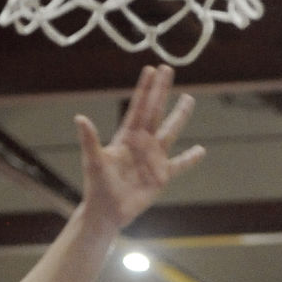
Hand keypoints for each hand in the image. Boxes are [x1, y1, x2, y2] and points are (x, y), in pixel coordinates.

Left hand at [75, 65, 204, 233]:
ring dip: (179, 116)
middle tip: (168, 69)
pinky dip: (189, 159)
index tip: (151, 69)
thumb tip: (80, 118)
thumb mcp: (93, 161)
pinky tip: (201, 151)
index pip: (138, 108)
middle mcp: (141, 144)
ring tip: (188, 99)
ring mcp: (152, 159)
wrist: (106, 211)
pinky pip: (178, 166)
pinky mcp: (160, 177)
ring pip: (169, 133)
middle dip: (161, 91)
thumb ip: (89, 140)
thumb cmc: (97, 186)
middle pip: (155, 112)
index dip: (144, 89)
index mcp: (126, 137)